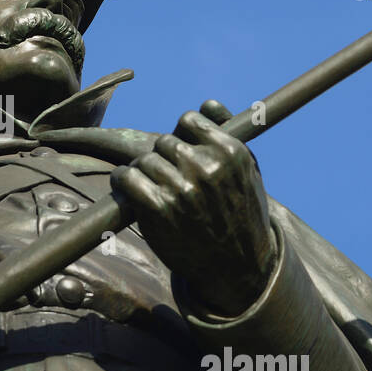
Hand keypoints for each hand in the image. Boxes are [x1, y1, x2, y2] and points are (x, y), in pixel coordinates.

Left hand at [110, 100, 276, 316]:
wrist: (238, 266)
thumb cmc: (241, 214)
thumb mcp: (248, 171)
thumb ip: (228, 133)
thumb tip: (207, 104)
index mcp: (230, 153)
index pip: (189, 120)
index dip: (182, 137)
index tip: (182, 153)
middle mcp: (205, 168)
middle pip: (163, 142)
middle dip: (163, 158)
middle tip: (167, 178)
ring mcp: (181, 188)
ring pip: (144, 161)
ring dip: (143, 173)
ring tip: (154, 190)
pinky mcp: (158, 208)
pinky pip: (127, 177)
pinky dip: (123, 182)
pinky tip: (128, 189)